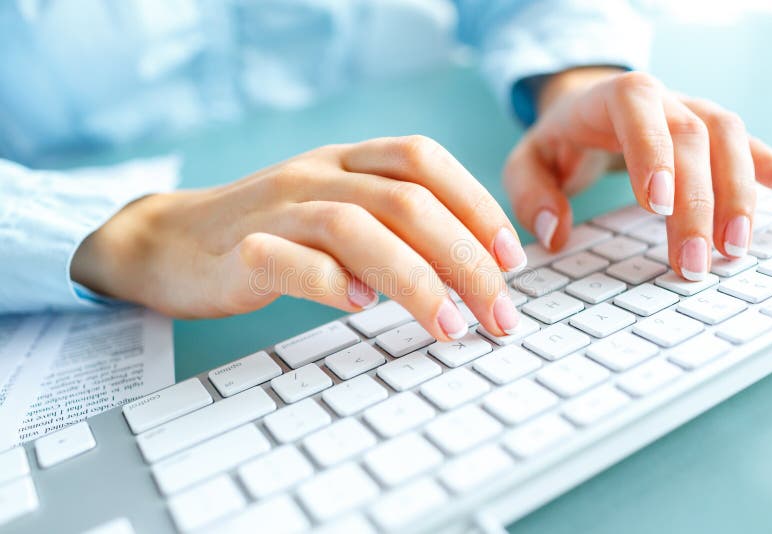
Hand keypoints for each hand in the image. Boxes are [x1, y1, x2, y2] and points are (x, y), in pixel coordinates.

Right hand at [71, 136, 526, 340]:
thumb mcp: (334, 208)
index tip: (511, 260)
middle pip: (405, 200)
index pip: (423, 160)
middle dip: (465, 259)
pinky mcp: (239, 251)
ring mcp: (275, 209)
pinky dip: (331, 283)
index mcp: (346, 160)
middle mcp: (316, 173)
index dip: (476, 204)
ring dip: (414, 280)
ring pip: (355, 227)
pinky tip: (360, 307)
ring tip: (449, 326)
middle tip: (497, 314)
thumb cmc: (270, 232)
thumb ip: (390, 224)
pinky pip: (288, 259)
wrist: (170, 242)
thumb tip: (468, 268)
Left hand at [504, 68, 771, 279]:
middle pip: (692, 138)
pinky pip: (757, 151)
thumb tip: (554, 233)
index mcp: (614, 98)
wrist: (587, 109)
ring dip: (739, 197)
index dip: (652, 153)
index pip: (638, 111)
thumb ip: (531, 193)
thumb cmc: (559, 141)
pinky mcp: (717, 137)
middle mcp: (664, 99)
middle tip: (692, 262)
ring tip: (734, 250)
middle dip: (696, 202)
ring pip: (731, 143)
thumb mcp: (526, 161)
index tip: (657, 205)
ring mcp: (697, 113)